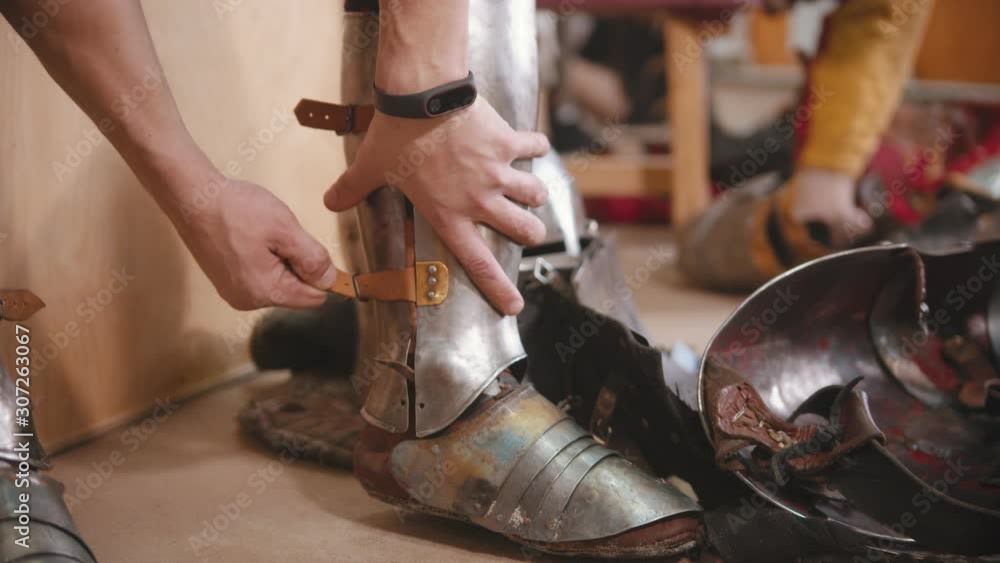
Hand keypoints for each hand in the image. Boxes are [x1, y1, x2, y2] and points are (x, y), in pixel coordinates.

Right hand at [166, 177, 335, 310]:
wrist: (193, 197)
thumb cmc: (235, 210)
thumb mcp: (285, 229)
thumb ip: (312, 258)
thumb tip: (330, 280)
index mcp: (265, 292)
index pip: (314, 297)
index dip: (323, 274)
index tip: (313, 248)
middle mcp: (248, 300)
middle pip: (296, 290)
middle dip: (297, 264)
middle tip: (280, 236)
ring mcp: (234, 291)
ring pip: (279, 281)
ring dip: (281, 259)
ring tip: (263, 235)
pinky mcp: (226, 281)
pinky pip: (261, 275)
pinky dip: (265, 258)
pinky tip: (252, 238)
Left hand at [324, 99, 550, 315]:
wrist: (421, 98)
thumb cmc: (396, 135)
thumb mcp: (371, 167)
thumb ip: (352, 189)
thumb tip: (329, 202)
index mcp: (449, 215)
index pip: (478, 263)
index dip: (499, 288)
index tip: (515, 307)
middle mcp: (479, 199)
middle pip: (522, 229)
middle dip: (531, 233)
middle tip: (529, 229)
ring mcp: (497, 172)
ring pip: (534, 193)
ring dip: (535, 193)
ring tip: (531, 190)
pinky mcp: (507, 143)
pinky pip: (535, 147)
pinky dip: (537, 146)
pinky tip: (534, 144)